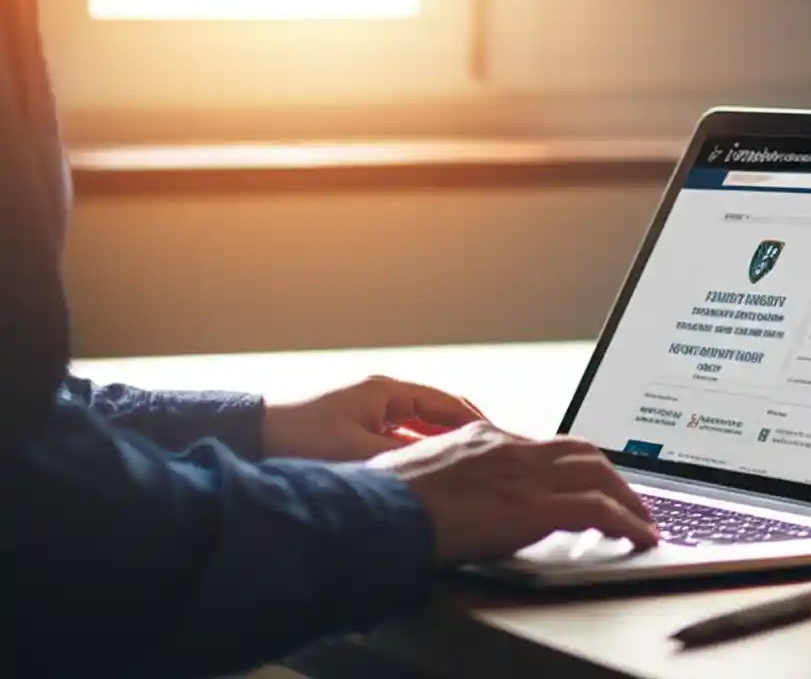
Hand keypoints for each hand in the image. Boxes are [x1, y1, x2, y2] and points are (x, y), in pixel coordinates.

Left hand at [261, 376, 485, 460]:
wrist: (246, 440)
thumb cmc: (297, 441)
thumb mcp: (360, 453)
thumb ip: (407, 460)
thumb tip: (448, 469)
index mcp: (386, 391)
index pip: (449, 404)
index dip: (479, 427)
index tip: (502, 448)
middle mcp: (380, 397)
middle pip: (437, 418)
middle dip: (464, 440)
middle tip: (491, 465)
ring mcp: (366, 414)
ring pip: (418, 433)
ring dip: (439, 452)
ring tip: (464, 477)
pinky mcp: (352, 432)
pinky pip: (397, 443)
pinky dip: (415, 458)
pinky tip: (423, 481)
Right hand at [368, 422, 658, 562]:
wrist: (376, 514)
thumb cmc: (383, 504)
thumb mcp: (414, 476)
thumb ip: (443, 479)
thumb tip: (443, 498)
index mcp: (481, 436)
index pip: (542, 444)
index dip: (571, 464)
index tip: (583, 481)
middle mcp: (509, 445)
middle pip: (580, 450)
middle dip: (610, 473)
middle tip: (627, 497)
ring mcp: (524, 473)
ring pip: (599, 472)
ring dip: (627, 497)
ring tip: (641, 519)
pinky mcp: (535, 506)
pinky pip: (599, 509)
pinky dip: (627, 521)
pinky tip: (639, 536)